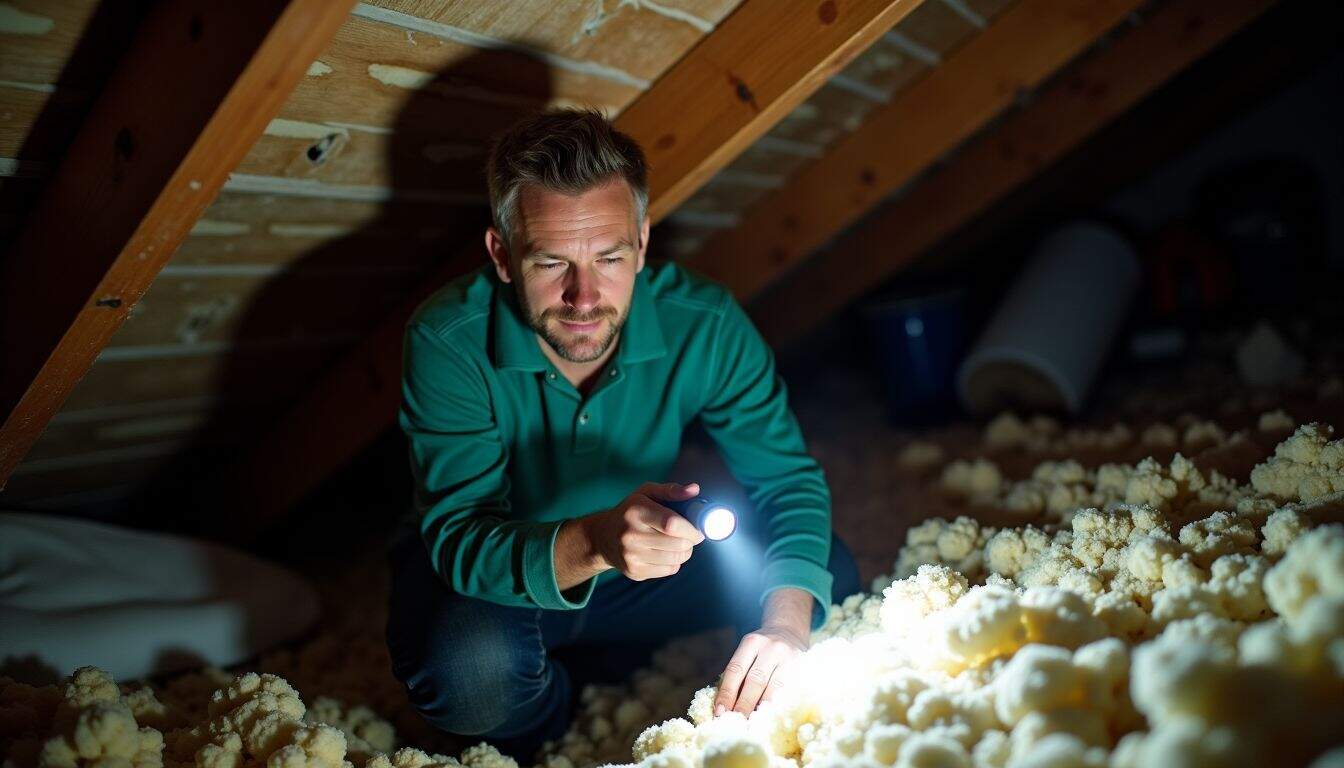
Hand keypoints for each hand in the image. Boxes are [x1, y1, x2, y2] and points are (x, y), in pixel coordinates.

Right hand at [582, 482, 704, 580]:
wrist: (603, 537)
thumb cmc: (630, 511)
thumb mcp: (645, 493)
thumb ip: (671, 490)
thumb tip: (694, 489)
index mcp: (636, 512)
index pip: (672, 523)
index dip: (691, 529)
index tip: (698, 529)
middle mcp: (631, 535)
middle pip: (678, 544)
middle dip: (691, 541)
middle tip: (691, 536)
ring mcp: (631, 556)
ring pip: (676, 559)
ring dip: (686, 552)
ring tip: (681, 544)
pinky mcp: (634, 571)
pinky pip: (668, 570)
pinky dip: (675, 563)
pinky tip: (668, 553)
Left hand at [714, 624, 807, 715]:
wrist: (790, 632)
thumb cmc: (763, 649)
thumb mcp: (748, 652)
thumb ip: (738, 674)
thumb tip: (725, 707)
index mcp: (752, 642)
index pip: (736, 670)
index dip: (727, 693)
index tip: (720, 712)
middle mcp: (772, 648)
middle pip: (755, 681)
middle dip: (743, 705)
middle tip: (735, 723)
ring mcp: (791, 658)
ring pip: (775, 689)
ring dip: (762, 709)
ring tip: (752, 724)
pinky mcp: (804, 669)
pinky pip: (789, 692)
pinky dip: (778, 706)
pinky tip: (770, 717)